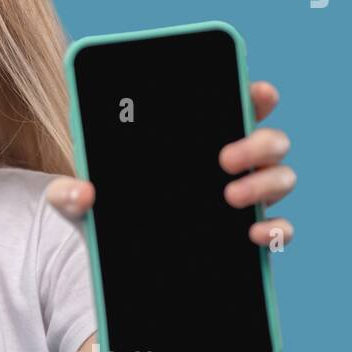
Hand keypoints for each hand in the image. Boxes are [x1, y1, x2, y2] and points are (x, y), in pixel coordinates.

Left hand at [45, 80, 295, 247]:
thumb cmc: (103, 211)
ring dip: (266, 184)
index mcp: (197, 139)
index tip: (256, 92)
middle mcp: (231, 163)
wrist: (115, 259)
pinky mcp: (249, 234)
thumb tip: (81, 192)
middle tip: (225, 158)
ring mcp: (245, 197)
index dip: (255, 94)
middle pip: (270, 139)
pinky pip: (280, 229)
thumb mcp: (79, 202)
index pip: (238, 104)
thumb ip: (69, 195)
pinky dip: (277, 229)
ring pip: (281, 178)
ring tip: (231, 197)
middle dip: (259, 142)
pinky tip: (254, 234)